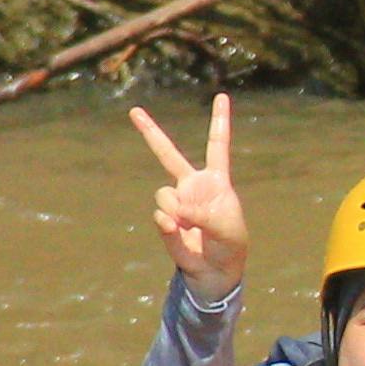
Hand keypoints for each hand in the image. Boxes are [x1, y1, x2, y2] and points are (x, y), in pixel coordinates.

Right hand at [127, 93, 245, 296]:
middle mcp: (192, 184)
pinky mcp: (166, 219)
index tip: (222, 96)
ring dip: (179, 211)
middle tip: (134, 111)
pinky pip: (161, 215)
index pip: (217, 145)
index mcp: (216, 179)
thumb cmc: (230, 243)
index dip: (219, 121)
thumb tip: (177, 210)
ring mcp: (176, 201)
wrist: (216, 269)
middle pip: (167, 153)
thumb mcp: (228, 228)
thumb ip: (205, 214)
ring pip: (164, 194)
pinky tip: (182, 233)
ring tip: (193, 226)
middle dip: (150, 131)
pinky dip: (171, 225)